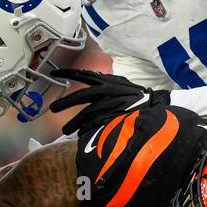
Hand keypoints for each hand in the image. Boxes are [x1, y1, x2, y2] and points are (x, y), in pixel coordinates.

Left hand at [49, 68, 170, 137]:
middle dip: (65, 103)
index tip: (54, 72)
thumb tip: (90, 84)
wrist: (154, 106)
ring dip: (74, 123)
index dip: (68, 73)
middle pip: (80, 96)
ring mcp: (110, 104)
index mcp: (107, 81)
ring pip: (86, 114)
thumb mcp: (119, 85)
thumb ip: (105, 85)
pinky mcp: (113, 118)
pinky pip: (96, 125)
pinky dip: (88, 129)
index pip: (84, 74)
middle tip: (52, 108)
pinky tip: (81, 134)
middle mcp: (107, 91)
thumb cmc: (135, 97)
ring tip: (65, 130)